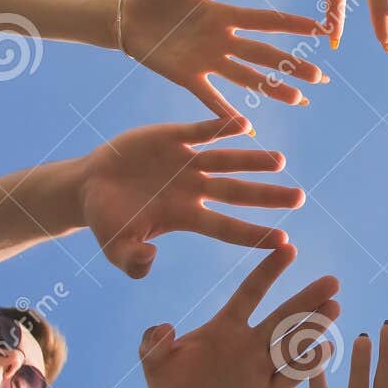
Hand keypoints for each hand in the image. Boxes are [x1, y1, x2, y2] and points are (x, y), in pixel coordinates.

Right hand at [79, 119, 304, 277]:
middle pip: (238, 193)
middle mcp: (194, 190)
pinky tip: (244, 125)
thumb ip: (133, 261)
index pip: (227, 229)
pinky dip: (220, 127)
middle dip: (268, 196)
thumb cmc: (106, 222)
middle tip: (300, 198)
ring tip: (280, 161)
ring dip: (253, 160)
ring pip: (227, 161)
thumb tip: (151, 262)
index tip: (284, 242)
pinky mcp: (173, 138)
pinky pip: (202, 132)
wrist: (87, 186)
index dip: (253, 235)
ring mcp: (186, 163)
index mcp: (186, 217)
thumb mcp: (116, 249)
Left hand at [121, 0, 328, 118]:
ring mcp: (207, 61)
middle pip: (265, 55)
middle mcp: (222, 40)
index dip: (295, 25)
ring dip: (273, 89)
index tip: (323, 28)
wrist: (125, 14)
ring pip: (247, 78)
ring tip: (299, 100)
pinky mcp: (188, 77)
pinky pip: (212, 99)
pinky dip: (228, 114)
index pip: (268, 22)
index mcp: (225, 14)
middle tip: (320, 78)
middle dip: (293, 66)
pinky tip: (249, 128)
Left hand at [138, 244, 339, 387]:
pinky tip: (327, 348)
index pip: (251, 293)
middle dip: (308, 298)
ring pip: (294, 343)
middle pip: (283, 316)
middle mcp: (250, 342)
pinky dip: (310, 364)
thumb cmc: (166, 381)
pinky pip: (293, 377)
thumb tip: (162, 327)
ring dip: (314, 326)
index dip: (268, 271)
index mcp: (225, 326)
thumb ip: (154, 343)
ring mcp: (262, 367)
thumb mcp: (154, 362)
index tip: (288, 247)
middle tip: (332, 282)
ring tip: (334, 307)